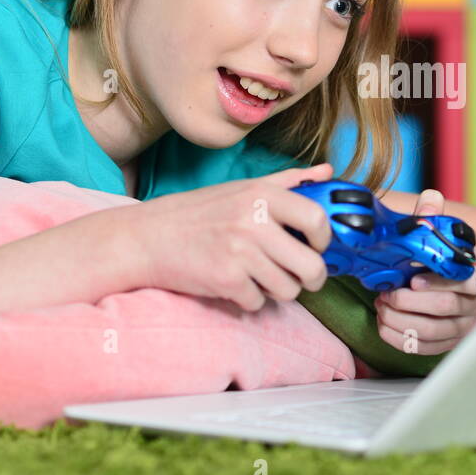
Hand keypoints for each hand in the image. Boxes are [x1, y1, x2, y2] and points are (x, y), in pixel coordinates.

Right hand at [128, 162, 335, 311]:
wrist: (148, 237)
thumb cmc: (199, 213)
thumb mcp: (243, 188)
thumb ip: (288, 181)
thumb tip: (328, 172)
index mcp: (262, 194)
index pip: (317, 219)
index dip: (324, 240)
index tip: (316, 246)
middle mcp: (254, 220)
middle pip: (311, 266)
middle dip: (311, 278)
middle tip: (301, 277)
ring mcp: (240, 251)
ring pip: (288, 290)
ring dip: (277, 289)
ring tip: (258, 275)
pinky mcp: (226, 279)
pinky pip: (258, 302)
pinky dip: (248, 298)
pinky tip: (234, 282)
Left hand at [373, 188, 475, 355]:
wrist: (474, 278)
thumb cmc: (455, 256)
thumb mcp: (449, 234)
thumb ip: (435, 218)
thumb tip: (430, 199)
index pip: (462, 282)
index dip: (437, 283)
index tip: (413, 279)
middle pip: (444, 309)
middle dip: (409, 303)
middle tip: (386, 294)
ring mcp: (465, 326)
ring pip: (433, 331)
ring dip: (401, 321)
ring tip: (381, 307)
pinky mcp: (452, 341)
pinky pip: (427, 348)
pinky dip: (402, 340)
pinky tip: (385, 326)